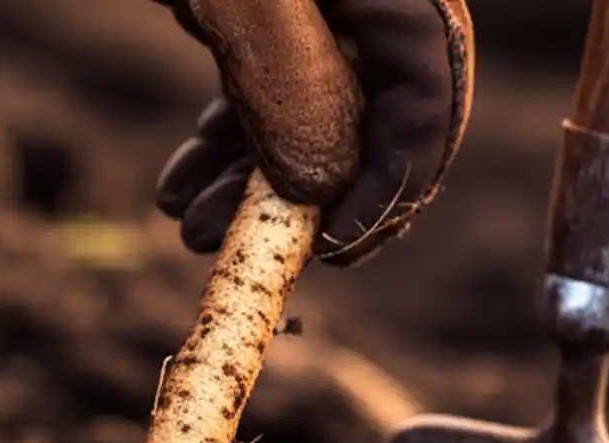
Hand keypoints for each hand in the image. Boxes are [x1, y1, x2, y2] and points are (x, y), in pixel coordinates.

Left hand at [154, 0, 472, 265]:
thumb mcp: (247, 0)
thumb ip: (294, 82)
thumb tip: (323, 188)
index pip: (427, 97)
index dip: (386, 185)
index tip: (328, 250)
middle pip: (370, 121)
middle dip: (298, 198)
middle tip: (238, 252)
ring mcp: (324, 7)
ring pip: (310, 117)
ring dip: (250, 184)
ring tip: (188, 225)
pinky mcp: (275, 14)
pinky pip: (270, 90)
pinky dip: (230, 141)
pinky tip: (182, 181)